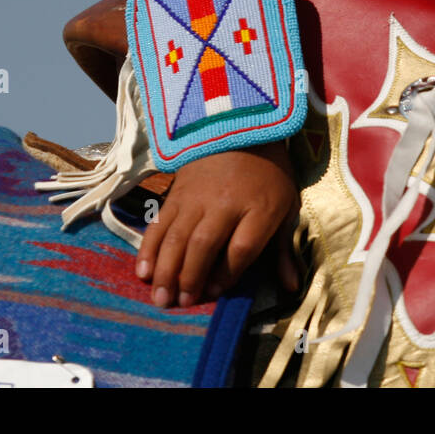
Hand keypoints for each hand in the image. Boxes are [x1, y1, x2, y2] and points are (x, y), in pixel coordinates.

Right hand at [136, 139, 298, 307]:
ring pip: (178, 236)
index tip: (215, 292)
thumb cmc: (268, 175)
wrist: (239, 129)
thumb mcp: (286, 206)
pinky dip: (149, 249)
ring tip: (160, 298)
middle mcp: (226, 203)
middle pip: (204, 244)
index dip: (226, 274)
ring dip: (166, 270)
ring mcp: (197, 197)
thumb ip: (283, 249)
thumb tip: (291, 287)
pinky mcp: (176, 193)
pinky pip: (159, 223)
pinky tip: (143, 272)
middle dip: (190, 277)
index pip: (242, 247)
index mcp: (260, 207)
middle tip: (180, 304)